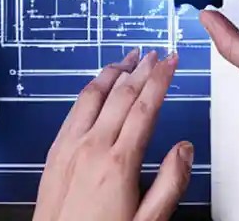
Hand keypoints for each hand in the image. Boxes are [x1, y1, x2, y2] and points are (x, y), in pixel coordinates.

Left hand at [34, 50, 192, 220]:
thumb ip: (170, 183)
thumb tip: (184, 150)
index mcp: (118, 162)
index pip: (145, 106)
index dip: (161, 78)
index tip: (171, 61)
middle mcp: (91, 147)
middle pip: (121, 93)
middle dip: (141, 69)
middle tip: (155, 54)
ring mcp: (69, 147)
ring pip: (93, 94)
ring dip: (113, 72)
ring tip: (128, 59)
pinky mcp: (54, 152)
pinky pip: (73, 108)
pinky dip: (90, 88)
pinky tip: (97, 86)